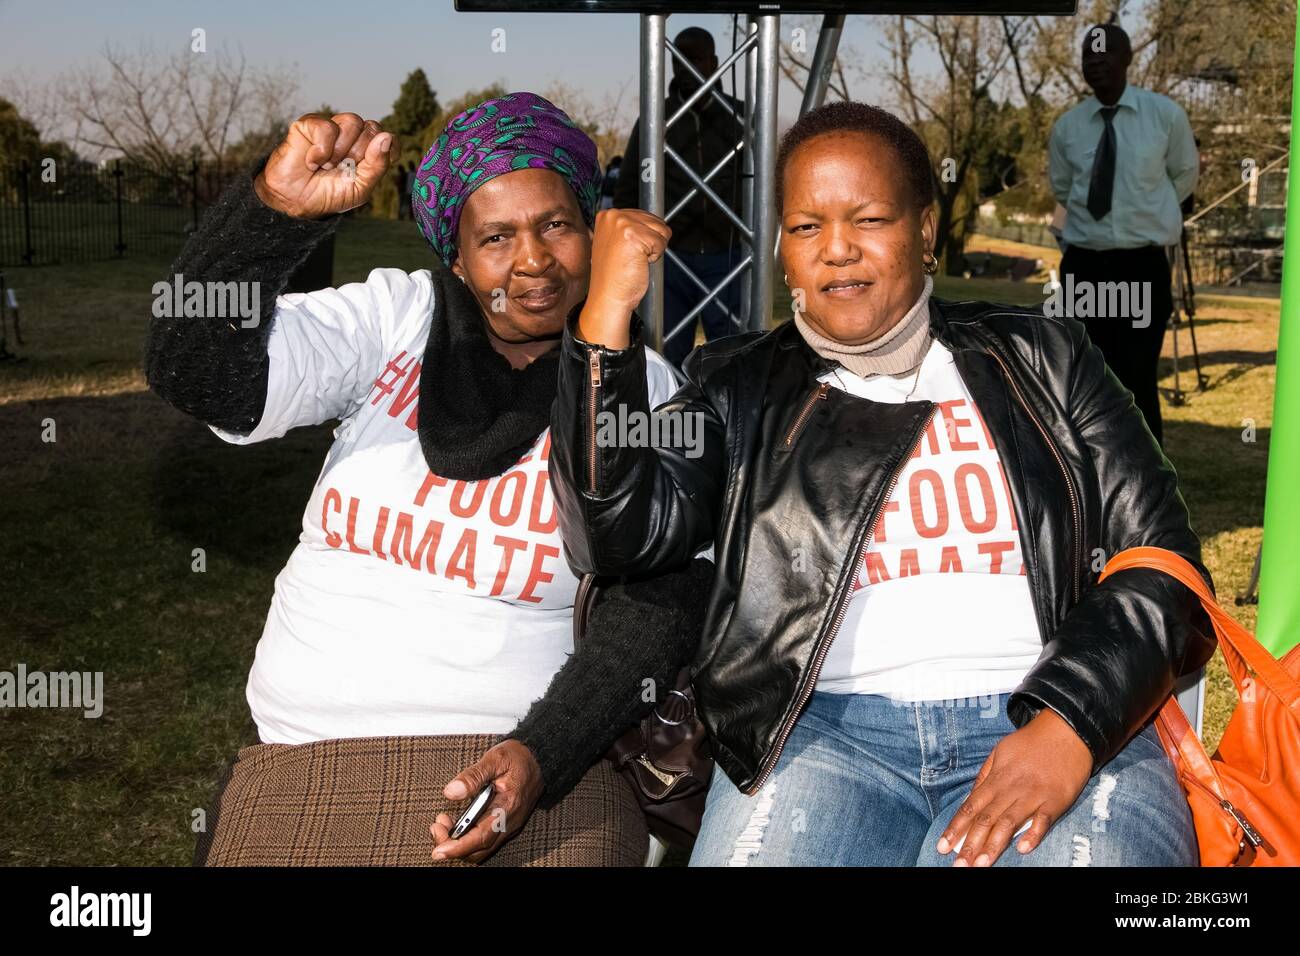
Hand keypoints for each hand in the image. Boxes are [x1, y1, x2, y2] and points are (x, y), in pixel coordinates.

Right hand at [253, 112, 398, 219]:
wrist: (295, 201)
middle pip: (373, 128)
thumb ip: (377, 166)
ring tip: (326, 165)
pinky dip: (321, 150)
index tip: (369, 167)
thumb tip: (387, 138)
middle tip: (342, 169)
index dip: (385, 150)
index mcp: (368, 152)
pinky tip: (312, 161)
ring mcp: (332, 128)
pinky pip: (328, 127)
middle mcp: (353, 136)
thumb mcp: (360, 188)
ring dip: (340, 151)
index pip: (390, 139)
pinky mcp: (310, 123)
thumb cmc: (328, 195)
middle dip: (358, 154)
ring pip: (353, 122)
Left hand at [429, 739, 543, 863]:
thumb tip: (451, 792)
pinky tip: (457, 823)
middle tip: (437, 827)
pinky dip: (467, 838)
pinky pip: (485, 841)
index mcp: (507, 807)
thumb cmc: (519, 757)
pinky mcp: (505, 824)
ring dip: (459, 843)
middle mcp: (509, 822)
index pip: (481, 837)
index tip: (439, 850)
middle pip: (478, 850)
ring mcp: (508, 825)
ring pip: (481, 848)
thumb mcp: (495, 759)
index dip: (458, 847)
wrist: (540, 758)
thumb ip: (473, 776)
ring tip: (444, 823)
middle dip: (453, 846)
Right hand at [578, 208, 671, 348]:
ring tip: (634, 260)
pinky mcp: (635, 235)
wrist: (608, 297)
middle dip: (651, 242)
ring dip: (653, 249)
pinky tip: (637, 264)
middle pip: (656, 221)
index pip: (645, 216)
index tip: (629, 251)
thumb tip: (654, 222)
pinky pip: (661, 243)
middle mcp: (613, 216)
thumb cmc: (614, 277)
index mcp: (607, 215)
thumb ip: (630, 228)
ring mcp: (623, 224)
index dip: (645, 237)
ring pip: (661, 230)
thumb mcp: (617, 243)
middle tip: (631, 258)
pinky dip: (654, 258)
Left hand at [936, 707, 1092, 866]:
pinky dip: (1034, 834)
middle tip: (958, 865)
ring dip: (993, 846)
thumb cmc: (1030, 743)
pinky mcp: (1055, 801)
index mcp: (996, 779)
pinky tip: (1023, 849)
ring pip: (1009, 824)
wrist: (1065, 731)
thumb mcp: (1000, 752)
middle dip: (970, 844)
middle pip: (986, 820)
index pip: (970, 807)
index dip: (956, 827)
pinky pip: (1043, 820)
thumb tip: (971, 796)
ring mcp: (1033, 796)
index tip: (943, 846)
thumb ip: (985, 775)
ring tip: (980, 865)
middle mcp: (1011, 789)